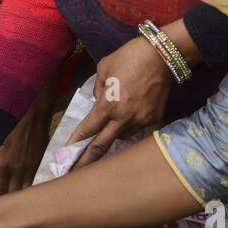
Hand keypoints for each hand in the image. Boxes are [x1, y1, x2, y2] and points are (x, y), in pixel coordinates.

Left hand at [0, 88, 55, 195]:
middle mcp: (20, 170)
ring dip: (17, 197)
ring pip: (25, 191)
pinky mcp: (40, 161)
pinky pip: (33, 181)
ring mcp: (32, 167)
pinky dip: (26, 187)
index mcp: (4, 165)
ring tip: (9, 203)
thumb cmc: (6, 119)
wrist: (33, 107)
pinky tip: (21, 189)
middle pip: (13, 196)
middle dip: (6, 204)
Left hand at [67, 37, 170, 166]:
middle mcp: (123, 118)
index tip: (66, 156)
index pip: (88, 130)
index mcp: (108, 105)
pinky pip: (136, 129)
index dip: (75, 143)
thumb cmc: (128, 57)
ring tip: (110, 127)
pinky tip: (129, 117)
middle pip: (101, 146)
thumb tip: (98, 101)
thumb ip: (97, 90)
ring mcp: (141, 121)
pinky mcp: (154, 119)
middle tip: (75, 172)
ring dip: (112, 136)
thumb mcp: (103, 68)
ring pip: (121, 137)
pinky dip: (129, 126)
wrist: (161, 55)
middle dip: (87, 161)